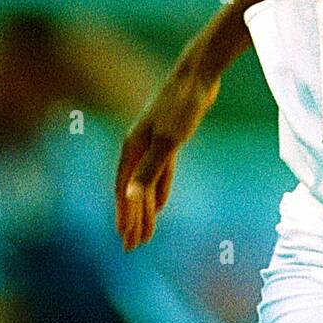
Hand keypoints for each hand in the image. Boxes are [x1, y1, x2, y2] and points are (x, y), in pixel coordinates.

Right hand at [115, 65, 220, 250]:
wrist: (198, 75)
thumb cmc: (181, 105)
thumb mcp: (168, 141)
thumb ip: (150, 170)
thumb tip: (130, 198)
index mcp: (132, 148)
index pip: (124, 191)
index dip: (124, 216)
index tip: (124, 240)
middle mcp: (139, 147)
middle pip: (134, 191)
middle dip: (133, 219)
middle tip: (132, 248)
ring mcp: (154, 143)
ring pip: (148, 183)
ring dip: (147, 209)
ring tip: (146, 234)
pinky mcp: (171, 139)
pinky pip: (162, 173)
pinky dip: (161, 190)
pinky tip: (162, 205)